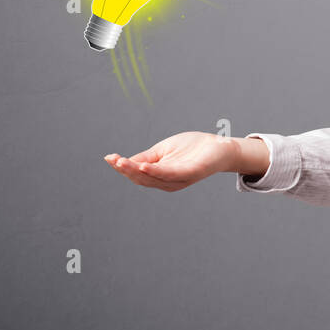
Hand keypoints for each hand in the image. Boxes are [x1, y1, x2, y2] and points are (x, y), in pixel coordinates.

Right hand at [104, 132, 236, 191]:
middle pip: (142, 179)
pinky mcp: (191, 174)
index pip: (138, 174)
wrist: (220, 147)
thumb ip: (146, 157)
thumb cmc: (192, 149)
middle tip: (113, 160)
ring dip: (136, 170)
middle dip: (126, 170)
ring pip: (153, 178)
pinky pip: (170, 174)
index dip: (123, 167)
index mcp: (161, 176)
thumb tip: (124, 161)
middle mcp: (168, 182)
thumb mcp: (164, 150)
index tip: (109, 157)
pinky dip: (156, 171)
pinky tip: (144, 166)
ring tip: (122, 162)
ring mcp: (179, 180)